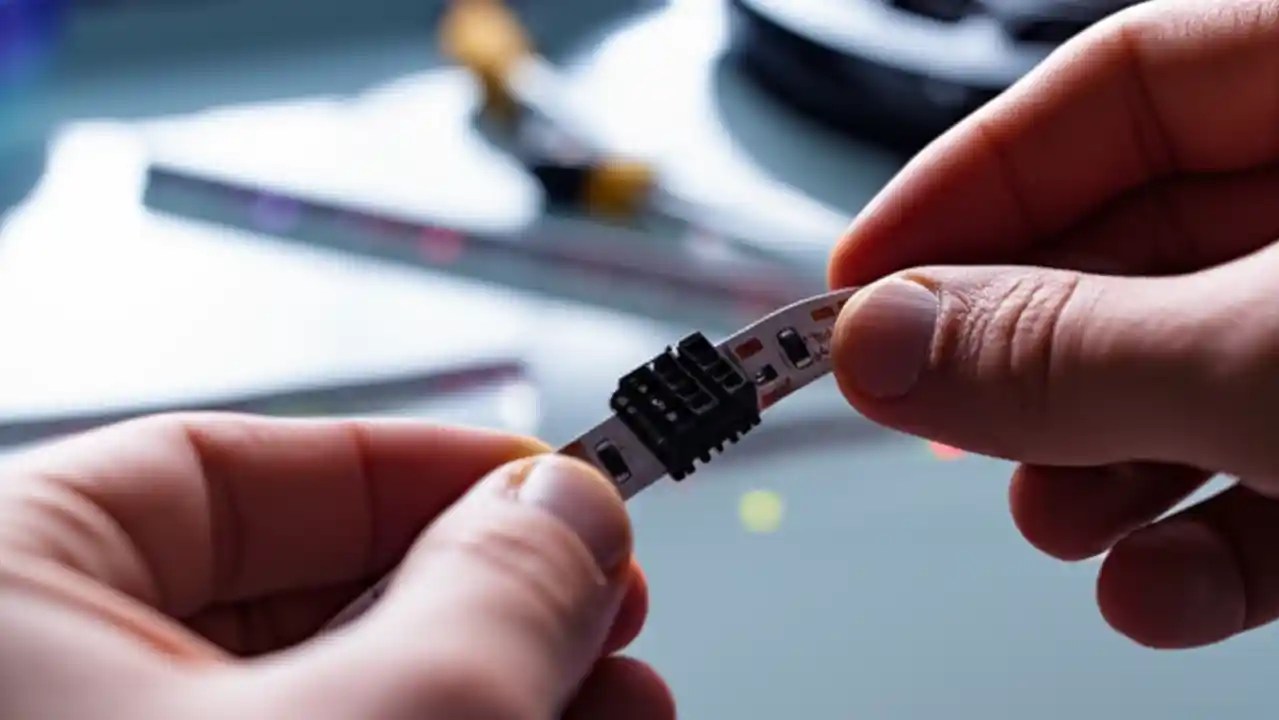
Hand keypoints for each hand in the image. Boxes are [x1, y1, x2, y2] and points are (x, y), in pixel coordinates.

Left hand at [0, 413, 671, 718]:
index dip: (419, 468)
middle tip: (608, 616)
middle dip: (483, 602)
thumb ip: (486, 597)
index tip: (556, 485)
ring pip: (314, 695)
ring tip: (620, 706)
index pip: (223, 471)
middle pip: (289, 596)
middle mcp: (32, 675)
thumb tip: (570, 505)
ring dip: (485, 684)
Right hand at [828, 0, 1278, 649]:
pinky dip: (1204, 550)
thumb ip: (1064, 349)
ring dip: (1099, 470)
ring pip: (1193, 380)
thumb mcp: (1270, 354)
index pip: (1120, 86)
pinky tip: (1155, 593)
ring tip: (1052, 522)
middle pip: (1140, 248)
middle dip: (1027, 356)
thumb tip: (875, 341)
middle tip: (932, 412)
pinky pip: (1278, 482)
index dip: (976, 177)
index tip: (864, 278)